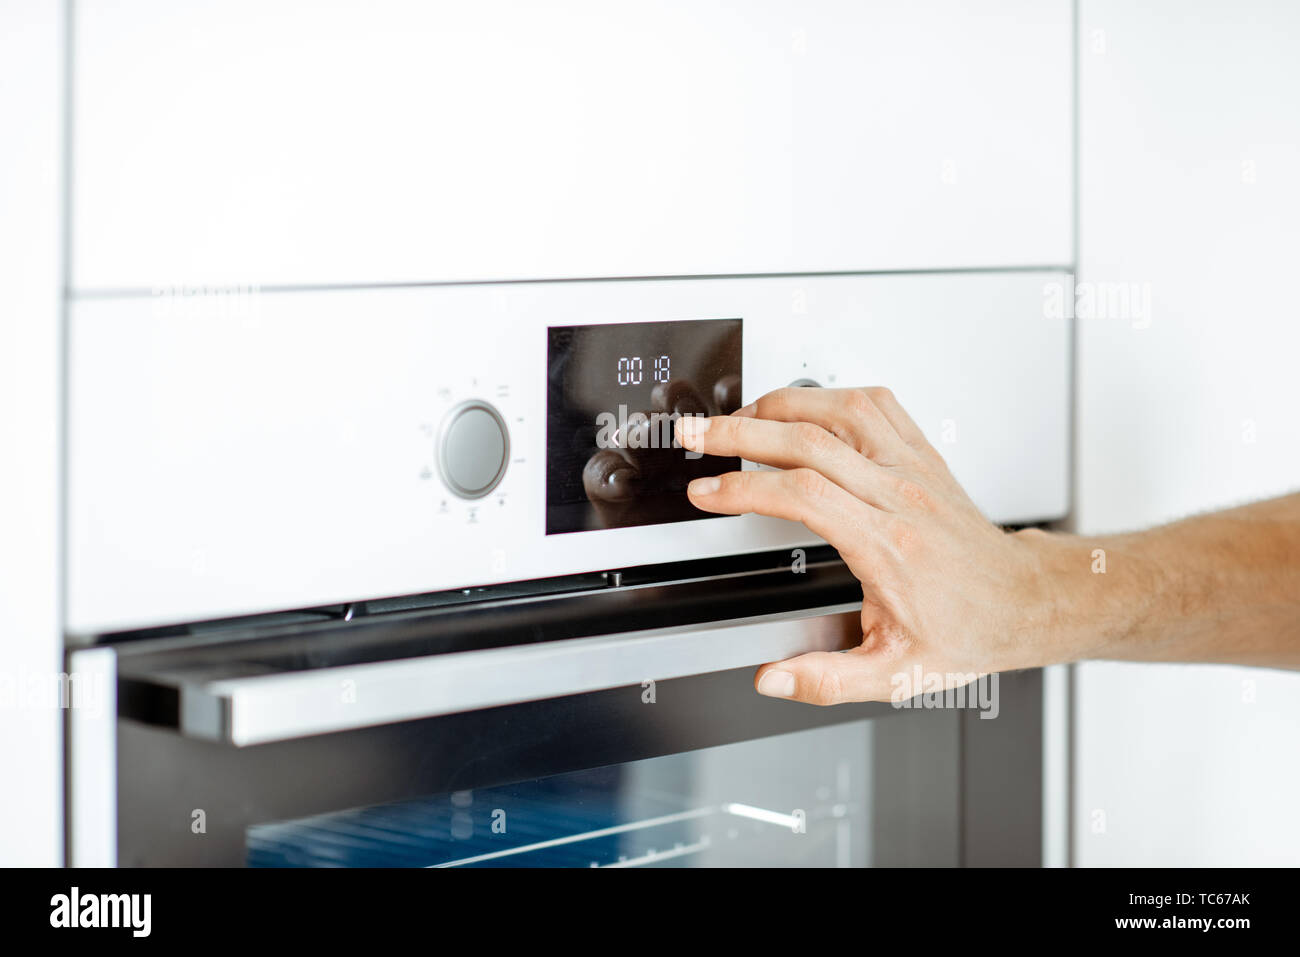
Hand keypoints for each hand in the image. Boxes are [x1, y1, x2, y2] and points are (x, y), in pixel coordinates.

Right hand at [674, 386, 1056, 704]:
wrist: (1022, 602)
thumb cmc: (966, 631)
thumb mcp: (896, 675)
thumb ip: (827, 681)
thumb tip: (771, 681)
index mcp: (887, 546)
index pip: (803, 496)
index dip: (744, 488)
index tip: (706, 494)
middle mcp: (900, 496)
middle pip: (809, 440)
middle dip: (739, 431)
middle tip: (696, 435)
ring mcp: (913, 468)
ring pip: (841, 408)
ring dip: (780, 404)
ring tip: (738, 418)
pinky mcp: (921, 454)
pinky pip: (875, 404)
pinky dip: (828, 395)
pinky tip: (803, 407)